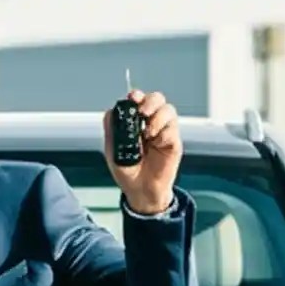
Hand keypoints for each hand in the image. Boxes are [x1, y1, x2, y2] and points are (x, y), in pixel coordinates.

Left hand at [103, 90, 181, 214]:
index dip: (137, 95)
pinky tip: (156, 144)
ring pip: (168, 110)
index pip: (139, 100)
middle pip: (157, 99)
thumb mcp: (113, 150)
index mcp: (136, 121)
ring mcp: (164, 131)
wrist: (140, 189)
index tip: (133, 99)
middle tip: (143, 113)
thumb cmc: (127, 170)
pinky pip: (173, 129)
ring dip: (158, 118)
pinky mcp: (173, 142)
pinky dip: (164, 133)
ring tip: (148, 134)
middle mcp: (151, 122)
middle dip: (150, 101)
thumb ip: (112, 130)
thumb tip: (110, 111)